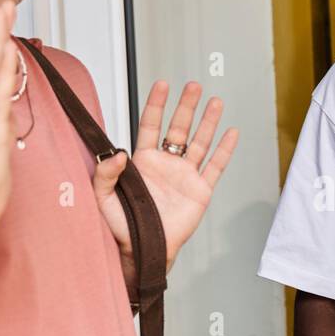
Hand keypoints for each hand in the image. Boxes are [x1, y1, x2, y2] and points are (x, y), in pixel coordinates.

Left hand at [93, 80, 237, 277]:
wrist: (145, 250)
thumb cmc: (122, 227)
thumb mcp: (103, 198)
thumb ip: (106, 174)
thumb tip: (119, 152)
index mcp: (142, 162)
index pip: (150, 126)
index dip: (156, 105)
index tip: (163, 85)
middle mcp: (166, 164)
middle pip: (178, 128)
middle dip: (186, 106)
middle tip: (193, 86)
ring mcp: (185, 176)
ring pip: (199, 142)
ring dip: (208, 122)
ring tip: (216, 101)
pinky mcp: (201, 190)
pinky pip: (216, 167)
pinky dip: (224, 150)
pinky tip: (231, 133)